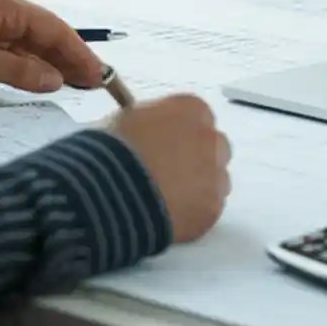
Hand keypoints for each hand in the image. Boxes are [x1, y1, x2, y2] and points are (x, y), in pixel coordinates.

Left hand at [0, 0, 102, 91]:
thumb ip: (19, 72)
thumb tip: (54, 80)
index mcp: (9, 9)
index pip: (56, 31)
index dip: (80, 54)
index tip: (98, 74)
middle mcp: (7, 12)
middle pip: (49, 36)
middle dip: (73, 59)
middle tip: (95, 83)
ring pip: (34, 45)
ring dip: (55, 63)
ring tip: (77, 84)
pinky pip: (17, 51)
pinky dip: (33, 65)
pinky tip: (44, 79)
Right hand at [106, 95, 231, 242]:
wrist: (110, 192)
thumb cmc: (111, 149)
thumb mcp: (126, 119)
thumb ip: (151, 122)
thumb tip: (151, 133)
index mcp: (192, 110)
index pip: (196, 117)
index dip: (179, 133)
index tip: (164, 145)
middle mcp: (212, 139)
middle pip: (214, 147)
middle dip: (197, 158)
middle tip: (169, 172)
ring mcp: (216, 176)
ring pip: (216, 180)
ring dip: (199, 186)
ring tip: (166, 198)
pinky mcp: (212, 209)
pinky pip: (208, 209)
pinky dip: (193, 213)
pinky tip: (168, 215)